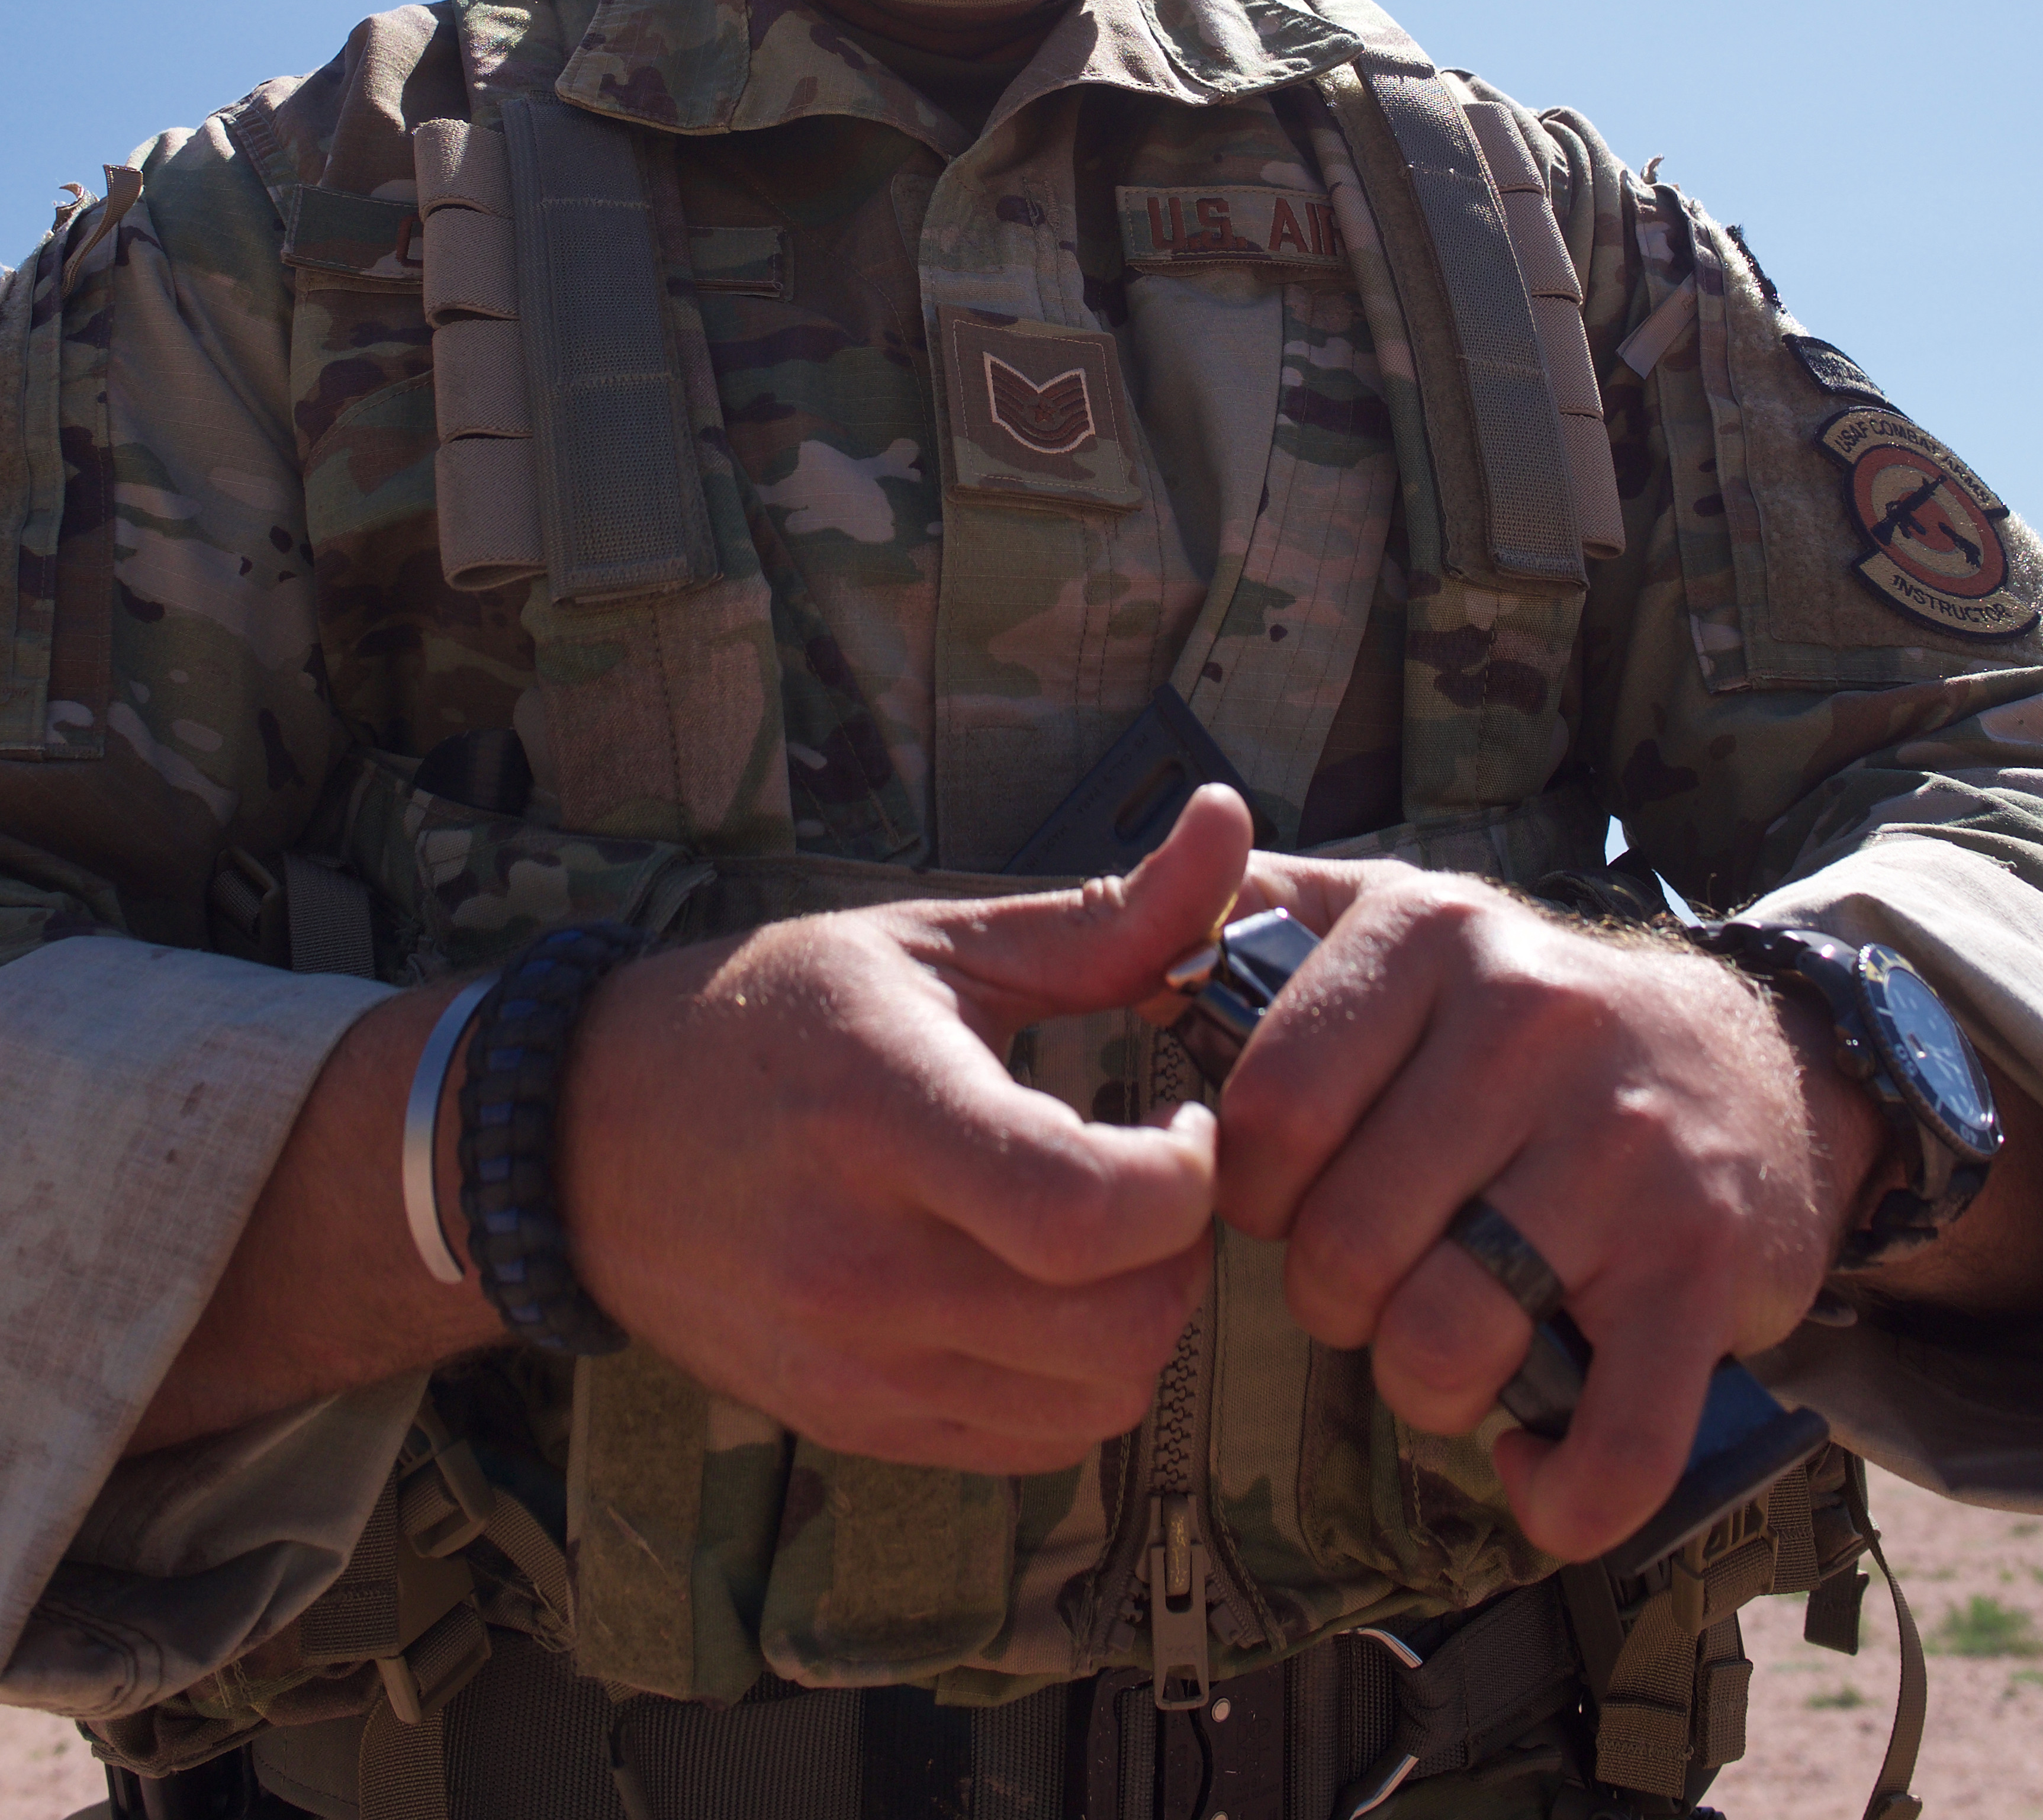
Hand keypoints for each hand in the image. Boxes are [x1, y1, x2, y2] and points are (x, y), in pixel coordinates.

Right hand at [556, 789, 1253, 1475]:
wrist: (591, 1140)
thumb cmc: (775, 1016)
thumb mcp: (933, 941)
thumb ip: (1103, 913)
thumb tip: (1229, 820)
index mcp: (883, 1116)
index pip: (1085, 1210)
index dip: (1186, 1176)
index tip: (1184, 1118)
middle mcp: (863, 1262)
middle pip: (1114, 1327)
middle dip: (1182, 1252)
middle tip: (1159, 1177)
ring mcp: (856, 1362)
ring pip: (1094, 1402)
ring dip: (1142, 1320)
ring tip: (1106, 1233)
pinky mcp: (856, 1423)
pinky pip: (1034, 1444)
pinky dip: (1079, 1379)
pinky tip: (1047, 1291)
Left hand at [1204, 856, 1889, 1560]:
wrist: (1767, 1061)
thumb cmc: (1531, 1010)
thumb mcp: (1396, 912)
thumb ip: (1252, 907)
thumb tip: (1121, 930)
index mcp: (1429, 937)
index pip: (1266, 1113)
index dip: (1253, 1193)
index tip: (1293, 1195)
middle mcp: (1530, 1024)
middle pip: (1343, 1243)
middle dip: (1333, 1297)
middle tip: (1378, 1273)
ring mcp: (1625, 1151)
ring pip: (1444, 1340)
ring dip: (1422, 1384)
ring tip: (1450, 1338)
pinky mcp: (1705, 1271)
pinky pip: (1610, 1443)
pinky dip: (1554, 1493)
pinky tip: (1530, 1465)